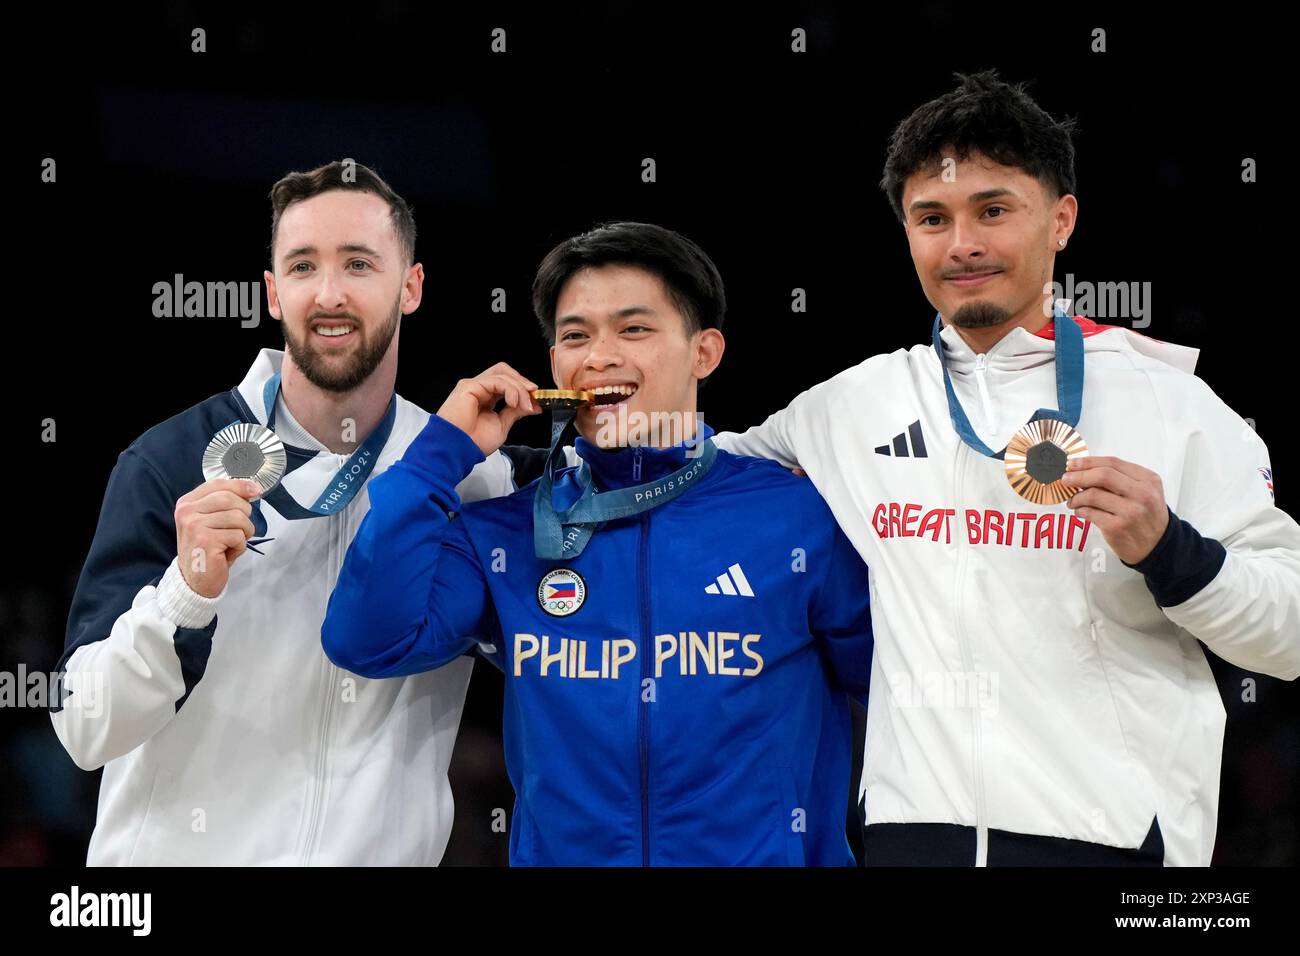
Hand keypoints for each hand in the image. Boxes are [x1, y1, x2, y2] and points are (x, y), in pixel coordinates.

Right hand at [175, 478, 260, 597]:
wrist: (196, 581)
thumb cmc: (208, 549)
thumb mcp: (212, 521)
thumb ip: (225, 503)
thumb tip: (253, 488)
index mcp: (187, 503)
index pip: (218, 484)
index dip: (240, 485)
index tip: (256, 490)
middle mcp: (187, 512)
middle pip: (230, 499)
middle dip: (244, 514)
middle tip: (238, 530)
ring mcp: (194, 525)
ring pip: (238, 517)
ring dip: (244, 533)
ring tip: (231, 543)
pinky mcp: (206, 540)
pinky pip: (238, 536)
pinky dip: (240, 547)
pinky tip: (227, 553)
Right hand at [436, 362, 541, 455]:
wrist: (458, 450)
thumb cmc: (474, 442)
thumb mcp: (502, 425)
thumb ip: (514, 412)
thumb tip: (531, 405)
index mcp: (486, 398)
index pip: (506, 383)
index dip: (522, 389)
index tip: (536, 402)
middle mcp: (479, 389)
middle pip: (504, 372)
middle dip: (521, 381)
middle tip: (533, 395)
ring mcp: (473, 386)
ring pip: (502, 374)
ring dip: (519, 388)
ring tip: (525, 405)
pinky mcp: (469, 386)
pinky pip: (496, 381)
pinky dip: (510, 389)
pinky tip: (513, 402)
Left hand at [1062, 456, 1169, 563]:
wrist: (1158, 545)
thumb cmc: (1146, 515)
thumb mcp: (1144, 491)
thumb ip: (1119, 478)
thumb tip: (1083, 469)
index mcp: (1148, 480)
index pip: (1112, 463)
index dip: (1088, 462)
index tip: (1072, 463)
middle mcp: (1142, 494)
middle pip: (1102, 475)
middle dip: (1078, 475)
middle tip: (1065, 479)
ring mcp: (1130, 512)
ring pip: (1093, 495)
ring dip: (1077, 497)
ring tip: (1073, 500)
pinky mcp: (1117, 527)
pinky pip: (1090, 513)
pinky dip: (1080, 510)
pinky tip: (1080, 511)